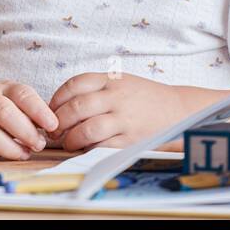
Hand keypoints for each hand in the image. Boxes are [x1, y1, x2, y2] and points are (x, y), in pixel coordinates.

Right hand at [0, 81, 59, 160]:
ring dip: (10, 148)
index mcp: (4, 89)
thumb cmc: (0, 109)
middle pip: (3, 112)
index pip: (22, 94)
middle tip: (39, 145)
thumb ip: (34, 112)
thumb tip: (57, 128)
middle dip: (25, 132)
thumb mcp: (16, 101)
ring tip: (24, 153)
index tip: (53, 126)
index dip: (39, 110)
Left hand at [49, 72, 195, 150]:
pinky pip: (103, 146)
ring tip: (68, 143)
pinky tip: (86, 150)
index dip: (58, 98)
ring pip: (87, 129)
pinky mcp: (132, 140)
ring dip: (71, 139)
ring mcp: (124, 119)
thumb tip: (63, 103)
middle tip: (54, 131)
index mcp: (111, 79)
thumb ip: (96, 87)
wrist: (179, 110)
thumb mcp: (121, 81)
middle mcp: (116, 97)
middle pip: (77, 107)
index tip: (51, 110)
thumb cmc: (144, 97)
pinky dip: (90, 149)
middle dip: (60, 121)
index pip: (75, 84)